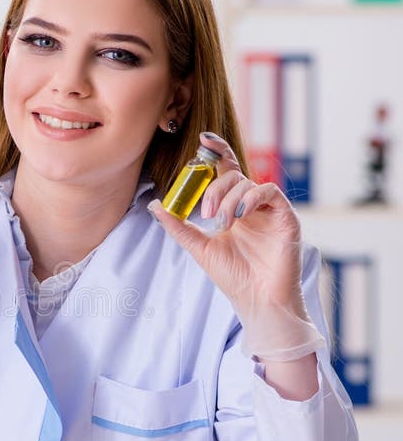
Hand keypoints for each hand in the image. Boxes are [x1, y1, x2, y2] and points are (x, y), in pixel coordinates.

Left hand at [148, 132, 323, 361]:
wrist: (256, 300)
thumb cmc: (233, 276)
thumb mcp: (199, 248)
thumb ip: (179, 226)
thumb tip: (156, 206)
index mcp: (232, 207)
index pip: (225, 171)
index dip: (216, 152)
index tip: (203, 140)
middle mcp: (251, 204)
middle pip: (233, 175)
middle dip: (215, 188)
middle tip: (205, 212)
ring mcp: (269, 210)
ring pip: (247, 183)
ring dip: (229, 200)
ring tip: (222, 224)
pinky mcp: (286, 216)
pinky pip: (269, 192)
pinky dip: (251, 198)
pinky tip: (240, 215)